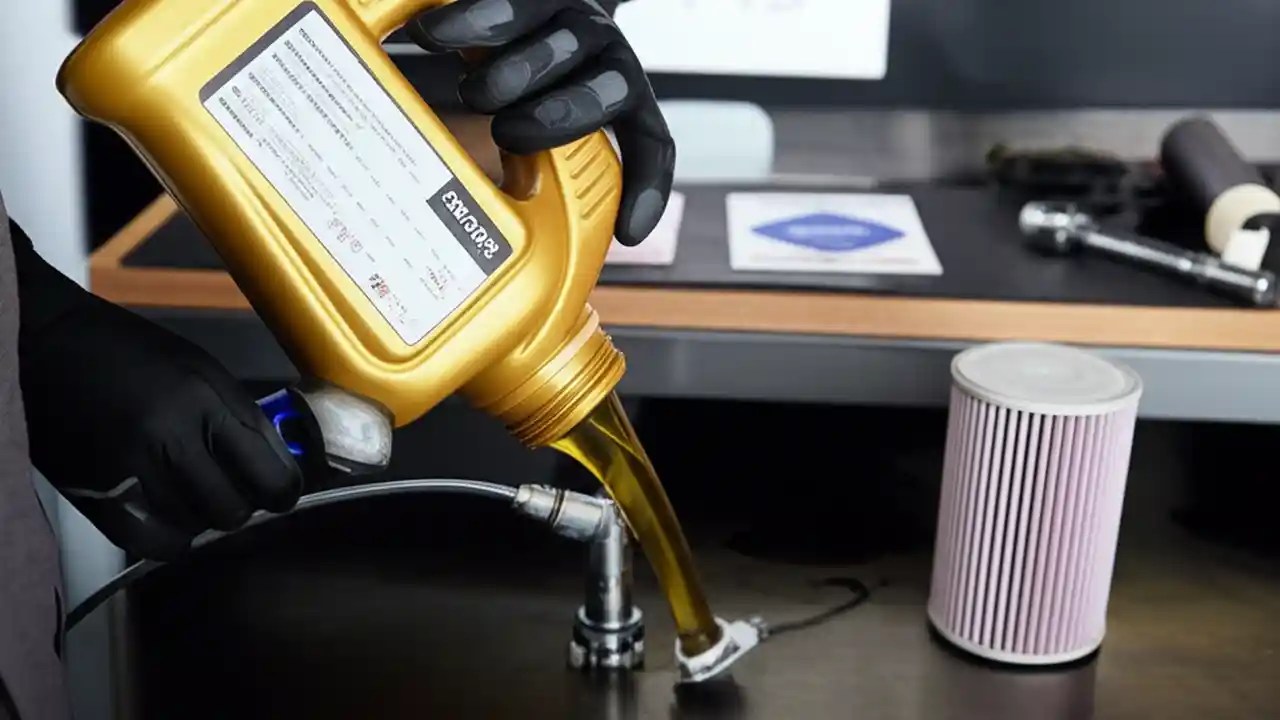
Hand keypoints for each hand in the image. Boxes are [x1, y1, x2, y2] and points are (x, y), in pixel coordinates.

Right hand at [13, 222, 306, 559]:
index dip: (284, 490)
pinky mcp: (97, 495)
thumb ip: (241, 418)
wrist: (45, 345)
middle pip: (236, 509)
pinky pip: (155, 544)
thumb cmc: (126, 352)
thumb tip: (282, 463)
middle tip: (231, 486)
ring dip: (202, 516)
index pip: (271, 473)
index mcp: (204, 398)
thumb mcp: (200, 369)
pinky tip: (166, 513)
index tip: (280, 490)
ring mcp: (130, 469)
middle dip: (242, 503)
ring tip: (189, 488)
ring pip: (198, 529)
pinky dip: (170, 537)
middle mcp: (170, 435)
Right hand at [409, 0, 673, 245]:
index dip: (647, 188)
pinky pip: (508, 4)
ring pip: (559, 46)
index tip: (628, 233)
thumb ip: (537, 167)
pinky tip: (434, 36)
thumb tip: (497, 245)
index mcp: (620, 95)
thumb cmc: (530, 78)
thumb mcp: (540, 120)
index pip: (652, 143)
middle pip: (607, 92)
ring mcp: (572, 16)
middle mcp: (606, 54)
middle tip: (509, 136)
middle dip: (562, 118)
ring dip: (518, 74)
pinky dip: (470, 21)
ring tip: (473, 93)